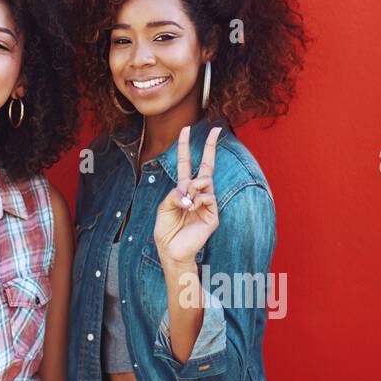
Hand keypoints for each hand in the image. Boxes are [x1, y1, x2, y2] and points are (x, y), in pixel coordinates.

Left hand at [154, 125, 221, 265]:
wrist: (172, 250)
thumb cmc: (166, 230)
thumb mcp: (164, 207)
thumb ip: (175, 194)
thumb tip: (190, 189)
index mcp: (184, 190)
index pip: (187, 164)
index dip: (186, 147)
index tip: (186, 130)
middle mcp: (197, 194)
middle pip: (207, 166)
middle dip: (210, 147)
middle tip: (216, 130)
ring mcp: (207, 203)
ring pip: (205, 181)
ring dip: (193, 186)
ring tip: (186, 201)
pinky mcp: (213, 214)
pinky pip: (209, 197)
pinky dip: (198, 200)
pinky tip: (192, 208)